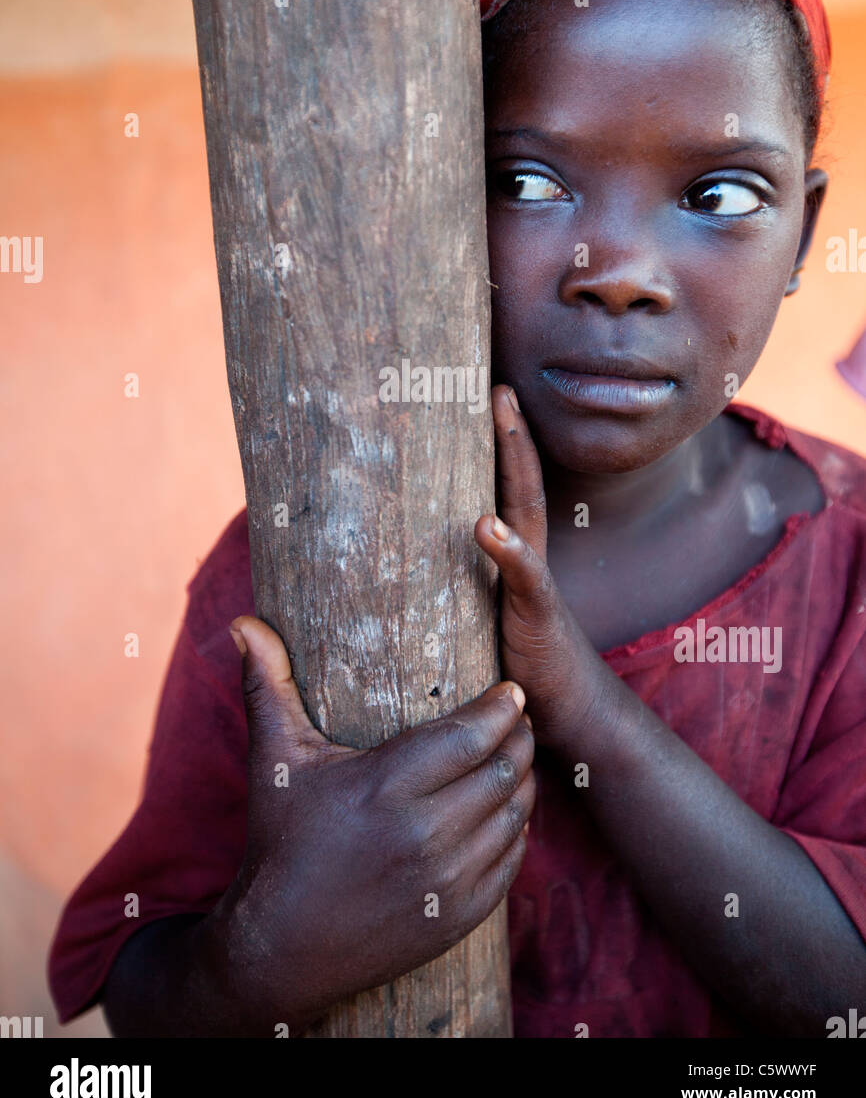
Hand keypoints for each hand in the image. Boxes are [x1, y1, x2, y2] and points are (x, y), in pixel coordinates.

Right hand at [220, 615, 535, 1029]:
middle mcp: (424, 833)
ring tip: (516, 755)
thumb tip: (244, 622)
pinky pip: (512, 859)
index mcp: (386, 787)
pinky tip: (507, 809)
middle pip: (502, 769)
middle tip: (519, 718)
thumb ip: (268, 685)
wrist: (281, 948)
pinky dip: (517, 829)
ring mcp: (447, 879)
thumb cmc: (281, 841)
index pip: (470, 734)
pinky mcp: (460, 916)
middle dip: (519, 737)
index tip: (511, 690)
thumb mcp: (275, 761)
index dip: (501, 708)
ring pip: (514, 813)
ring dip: (523, 780)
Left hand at [474, 385, 623, 754]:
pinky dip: (508, 548)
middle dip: (512, 432)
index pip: (510, 486)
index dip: (502, 443)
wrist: (567, 713)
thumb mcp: (476, 621)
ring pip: (527, 510)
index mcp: (515, 556)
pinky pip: (525, 576)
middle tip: (499, 384)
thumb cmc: (518, 665)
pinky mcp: (538, 616)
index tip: (488, 396)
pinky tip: (486, 524)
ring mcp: (535, 583)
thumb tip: (394, 575)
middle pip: (523, 481)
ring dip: (516, 462)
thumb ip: (450, 593)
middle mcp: (529, 559)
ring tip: (503, 419)